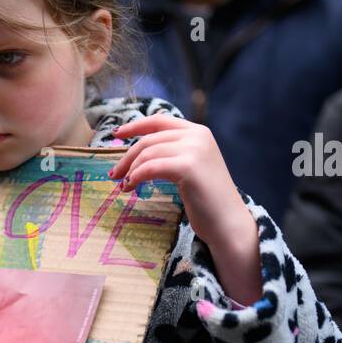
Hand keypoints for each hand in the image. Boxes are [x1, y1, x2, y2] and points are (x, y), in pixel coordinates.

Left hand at [109, 116, 261, 304]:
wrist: (228, 222)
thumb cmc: (207, 200)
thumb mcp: (191, 167)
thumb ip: (174, 153)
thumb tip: (140, 151)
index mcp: (199, 132)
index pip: (160, 120)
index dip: (135, 125)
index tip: (116, 134)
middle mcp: (198, 135)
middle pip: (149, 138)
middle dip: (127, 156)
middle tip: (114, 174)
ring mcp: (195, 149)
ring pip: (148, 153)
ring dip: (130, 169)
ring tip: (123, 185)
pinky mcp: (188, 166)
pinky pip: (151, 167)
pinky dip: (136, 176)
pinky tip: (130, 187)